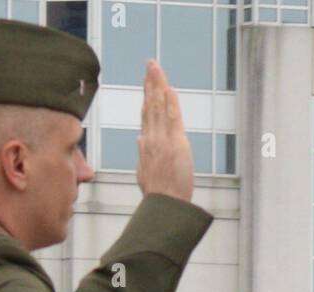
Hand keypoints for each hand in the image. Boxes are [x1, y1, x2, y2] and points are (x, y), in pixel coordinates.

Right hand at [136, 60, 193, 201]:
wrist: (164, 204)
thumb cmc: (158, 194)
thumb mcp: (144, 173)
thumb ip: (143, 155)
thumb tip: (140, 140)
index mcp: (145, 145)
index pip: (146, 115)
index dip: (146, 97)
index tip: (147, 83)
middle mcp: (151, 139)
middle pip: (149, 105)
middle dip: (150, 82)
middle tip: (150, 64)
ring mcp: (161, 139)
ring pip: (158, 106)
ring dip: (157, 84)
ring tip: (155, 67)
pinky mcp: (174, 143)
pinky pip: (171, 116)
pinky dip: (169, 101)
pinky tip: (168, 87)